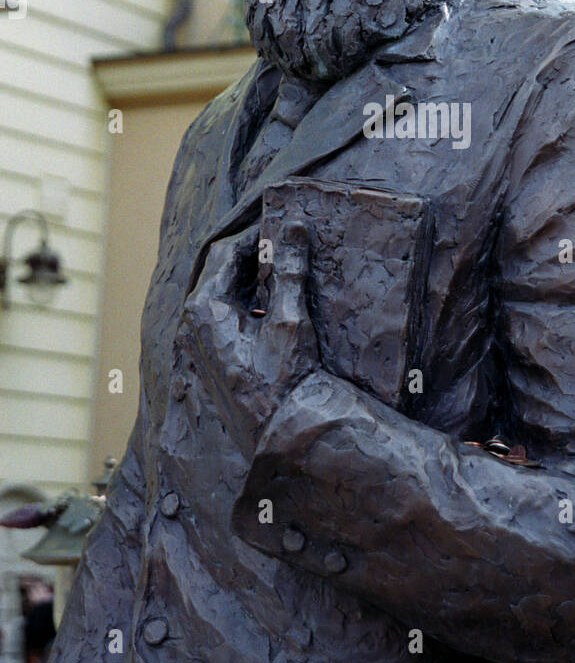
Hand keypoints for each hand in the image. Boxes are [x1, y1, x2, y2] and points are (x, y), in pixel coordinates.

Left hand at [173, 210, 320, 455]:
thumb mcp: (289, 319)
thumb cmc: (285, 379)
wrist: (283, 436)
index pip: (225, 253)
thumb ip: (288, 270)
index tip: (282, 227)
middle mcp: (192, 324)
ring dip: (250, 281)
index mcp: (204, 308)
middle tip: (285, 246)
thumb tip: (293, 227)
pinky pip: (223, 319)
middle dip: (252, 257)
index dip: (255, 236)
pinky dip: (246, 305)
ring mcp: (199, 344)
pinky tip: (274, 309)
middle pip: (220, 273)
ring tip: (285, 273)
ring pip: (221, 296)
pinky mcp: (211, 360)